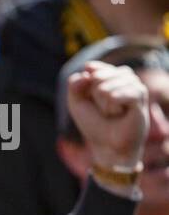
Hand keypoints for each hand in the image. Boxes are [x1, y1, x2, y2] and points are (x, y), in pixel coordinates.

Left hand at [66, 61, 148, 182]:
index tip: (92, 100)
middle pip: (97, 77)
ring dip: (102, 104)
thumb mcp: (76, 102)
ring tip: (111, 113)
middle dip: (93, 96)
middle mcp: (126, 77)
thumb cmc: (94, 123)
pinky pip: (115, 94)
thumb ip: (74, 84)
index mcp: (112, 75)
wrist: (107, 145)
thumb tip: (87, 72)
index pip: (93, 68)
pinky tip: (117, 113)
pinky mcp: (140, 97)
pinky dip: (110, 105)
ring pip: (104, 86)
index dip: (86, 87)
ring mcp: (135, 85)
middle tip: (103, 110)